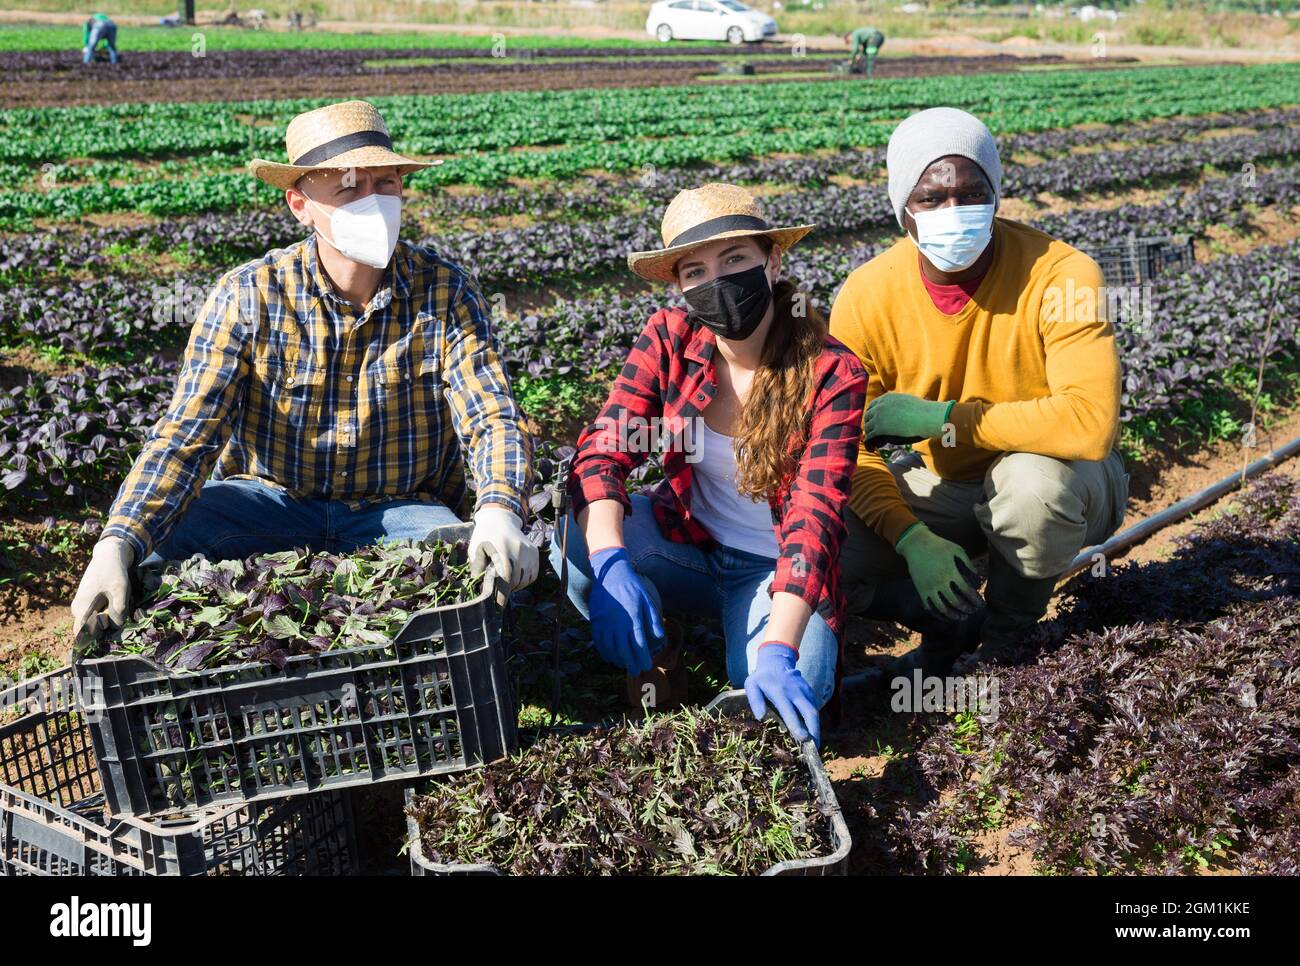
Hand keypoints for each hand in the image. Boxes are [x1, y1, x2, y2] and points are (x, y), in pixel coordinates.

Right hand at [70, 536, 134, 636]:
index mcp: (81, 608)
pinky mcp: (85, 603)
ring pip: (94, 622)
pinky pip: (95, 615)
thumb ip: (119, 609)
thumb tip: (116, 626)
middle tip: (114, 610)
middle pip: (91, 629)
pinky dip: (106, 612)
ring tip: (114, 602)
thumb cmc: (114, 572)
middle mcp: (77, 610)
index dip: (93, 639)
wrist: (108, 556)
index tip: (107, 636)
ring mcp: (80, 606)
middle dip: (105, 626)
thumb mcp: (121, 589)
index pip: (81, 634)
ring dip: (106, 618)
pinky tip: (112, 600)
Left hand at [469, 506, 539, 595]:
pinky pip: (532, 574)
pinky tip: (515, 574)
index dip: (502, 595)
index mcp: (501, 548)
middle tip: (497, 591)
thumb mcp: (475, 551)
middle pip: (516, 580)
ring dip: (515, 585)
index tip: (498, 608)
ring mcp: (529, 550)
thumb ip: (477, 570)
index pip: (506, 577)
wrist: (500, 520)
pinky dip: (524, 579)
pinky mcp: (535, 552)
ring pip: (525, 579)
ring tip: (505, 580)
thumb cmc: (484, 538)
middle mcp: (519, 549)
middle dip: (507, 590)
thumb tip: (481, 591)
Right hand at [588, 547, 662, 675]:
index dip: (642, 657)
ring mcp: (605, 623)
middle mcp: (618, 623)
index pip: (639, 644)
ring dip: (618, 659)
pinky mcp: (596, 622)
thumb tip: (659, 638)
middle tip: (636, 671)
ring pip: (611, 648)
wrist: (610, 573)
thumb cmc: (632, 587)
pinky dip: (604, 652)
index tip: (646, 666)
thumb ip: (653, 620)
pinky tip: (610, 657)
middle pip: (624, 650)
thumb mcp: (647, 600)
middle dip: (631, 663)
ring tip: (624, 665)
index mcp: (633, 618)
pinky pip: (599, 642)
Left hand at [744, 641, 820, 745]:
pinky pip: (815, 708)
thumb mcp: (752, 685)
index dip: (797, 724)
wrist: (776, 661)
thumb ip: (755, 700)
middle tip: (815, 748)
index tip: (803, 738)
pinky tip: (813, 733)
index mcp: (779, 691)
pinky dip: (815, 721)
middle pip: (810, 712)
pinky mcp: (810, 692)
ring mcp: (804, 691)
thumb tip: (760, 717)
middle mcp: (795, 691)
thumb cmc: (762, 678)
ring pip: (815, 711)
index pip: (790, 710)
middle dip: (814, 730)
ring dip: (816, 728)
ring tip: (815, 745)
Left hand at [864, 393, 952, 447]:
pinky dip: (869, 443)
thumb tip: (911, 404)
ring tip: (872, 443)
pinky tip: (871, 448)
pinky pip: (869, 436)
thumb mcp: (909, 402)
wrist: (926, 417)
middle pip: (867, 416)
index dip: (871, 415)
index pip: (872, 406)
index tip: (873, 422)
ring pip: (867, 427)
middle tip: (871, 433)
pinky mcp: (880, 428)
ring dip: (869, 435)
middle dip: (868, 425)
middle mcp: (880, 405)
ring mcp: (878, 416)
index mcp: (887, 397)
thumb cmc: (924, 411)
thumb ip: (902, 404)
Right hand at [894, 523, 983, 620]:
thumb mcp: (956, 550)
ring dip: (954, 615)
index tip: (981, 605)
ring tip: (962, 618)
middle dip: (967, 609)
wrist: (915, 544)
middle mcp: (939, 582)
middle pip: (956, 602)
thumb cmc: (939, 545)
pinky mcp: (921, 590)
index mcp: (950, 572)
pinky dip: (939, 615)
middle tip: (973, 611)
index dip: (975, 600)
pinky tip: (947, 617)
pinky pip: (930, 607)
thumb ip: (968, 564)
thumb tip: (977, 579)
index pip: (966, 591)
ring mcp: (928, 587)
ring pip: (942, 608)